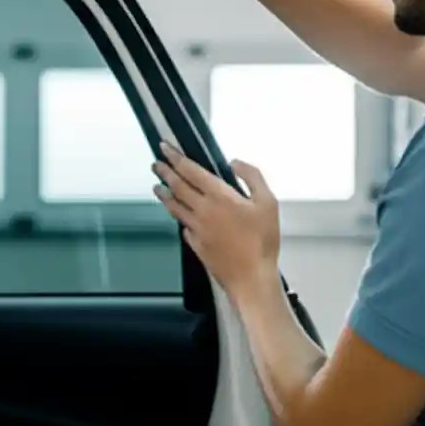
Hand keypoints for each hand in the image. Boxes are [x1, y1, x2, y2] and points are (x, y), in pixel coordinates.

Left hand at [151, 143, 280, 299]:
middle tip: (156, 164)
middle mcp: (202, 210)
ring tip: (157, 187)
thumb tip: (235, 163)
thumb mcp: (268, 203)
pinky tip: (176, 215)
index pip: (190, 170)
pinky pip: (182, 225)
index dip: (175, 157)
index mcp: (219, 196)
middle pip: (177, 186)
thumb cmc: (262, 242)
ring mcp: (195, 228)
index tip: (165, 148)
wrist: (251, 277)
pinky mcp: (195, 243)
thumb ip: (252, 177)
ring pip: (174, 206)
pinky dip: (177, 216)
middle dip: (165, 172)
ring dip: (164, 194)